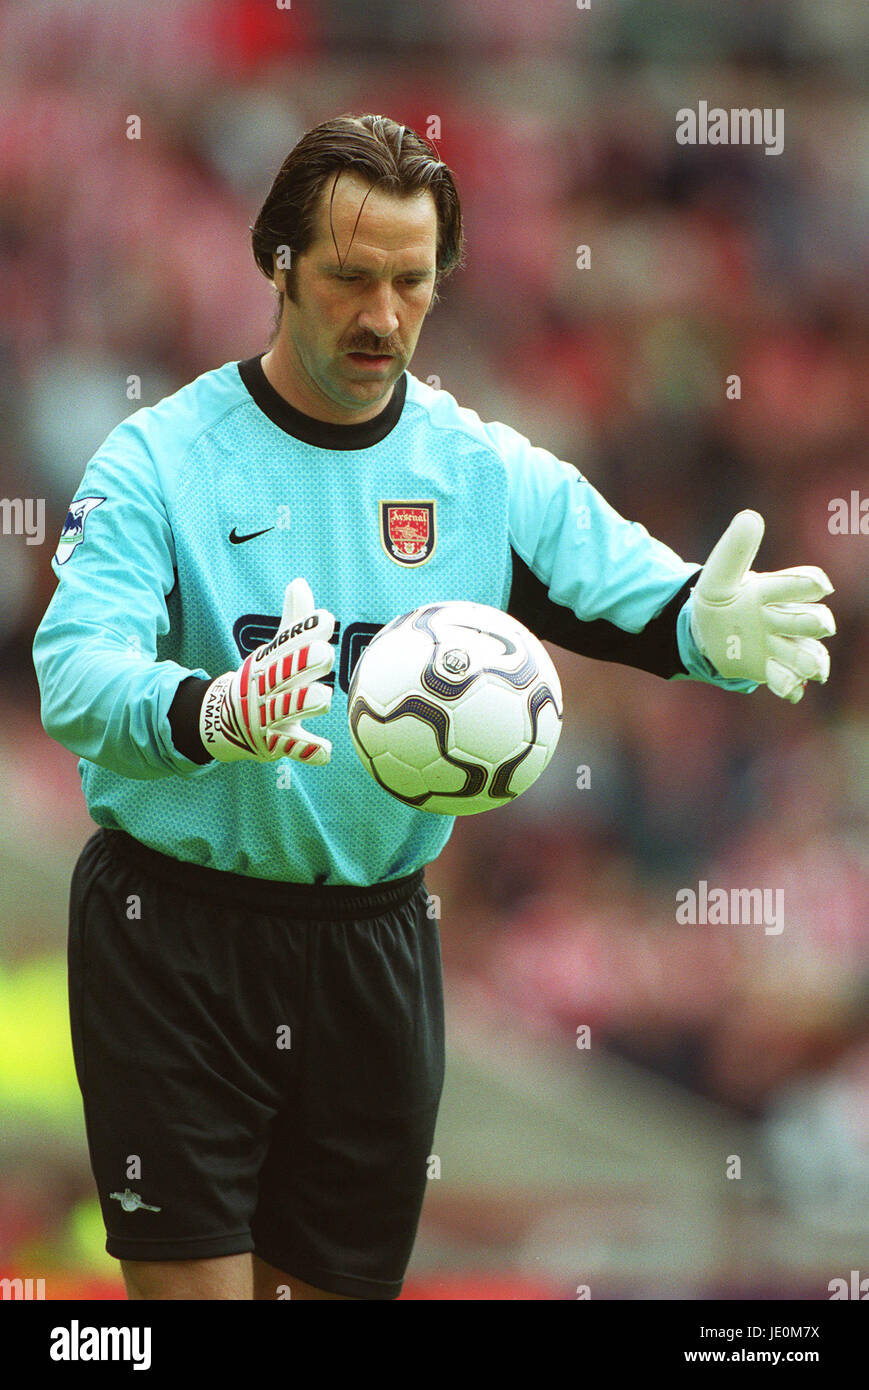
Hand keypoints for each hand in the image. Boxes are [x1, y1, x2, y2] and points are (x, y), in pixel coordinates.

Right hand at [200, 578, 334, 761]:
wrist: (223, 721)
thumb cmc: (264, 680)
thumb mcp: (274, 652)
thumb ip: (294, 622)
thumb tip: (300, 582)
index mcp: (269, 661)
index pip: (288, 643)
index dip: (306, 632)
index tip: (326, 619)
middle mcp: (267, 687)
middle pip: (285, 672)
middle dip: (304, 662)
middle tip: (325, 654)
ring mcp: (268, 716)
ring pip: (288, 708)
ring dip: (304, 702)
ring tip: (323, 697)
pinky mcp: (274, 742)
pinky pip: (291, 747)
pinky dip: (307, 751)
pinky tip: (325, 753)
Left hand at [690, 511, 835, 702]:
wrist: (708, 634)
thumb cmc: (719, 599)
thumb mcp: (719, 576)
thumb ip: (734, 550)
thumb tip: (751, 516)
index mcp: (774, 590)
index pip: (800, 584)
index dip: (808, 585)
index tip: (820, 586)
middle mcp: (785, 618)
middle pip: (810, 620)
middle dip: (814, 622)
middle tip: (821, 624)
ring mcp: (781, 646)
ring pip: (807, 654)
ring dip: (811, 660)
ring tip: (812, 668)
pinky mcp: (773, 670)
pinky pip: (789, 681)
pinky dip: (791, 686)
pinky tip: (789, 690)